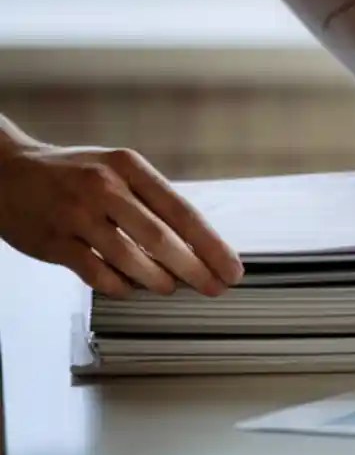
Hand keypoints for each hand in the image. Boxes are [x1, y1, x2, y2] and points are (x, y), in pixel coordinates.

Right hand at [0, 144, 242, 297]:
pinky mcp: (54, 241)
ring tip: (170, 287)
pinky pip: (96, 273)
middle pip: (161, 238)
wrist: (6, 172)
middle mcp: (105, 187)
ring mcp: (77, 215)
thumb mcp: (116, 170)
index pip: (182, 211)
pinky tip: (130, 288)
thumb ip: (151, 202)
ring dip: (158, 280)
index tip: (231, 268)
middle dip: (195, 268)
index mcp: (129, 167)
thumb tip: (197, 245)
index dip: (211, 245)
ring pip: (130, 258)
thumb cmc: (73, 175)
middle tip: (215, 287)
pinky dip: (120, 285)